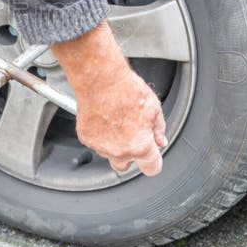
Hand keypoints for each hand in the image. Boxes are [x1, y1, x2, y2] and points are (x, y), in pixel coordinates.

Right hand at [51, 22, 167, 175]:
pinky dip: (100, 135)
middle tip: (131, 136)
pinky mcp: (86, 137)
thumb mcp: (153, 107)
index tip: (152, 154)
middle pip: (125, 167)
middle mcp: (120, 151)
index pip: (152, 169)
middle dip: (130, 156)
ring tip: (116, 121)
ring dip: (114, 145)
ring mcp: (100, 146)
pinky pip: (96, 143)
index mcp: (140, 146)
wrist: (99, 78)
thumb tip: (160, 140)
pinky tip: (104, 118)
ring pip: (109, 154)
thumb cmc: (126, 89)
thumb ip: (158, 129)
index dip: (153, 161)